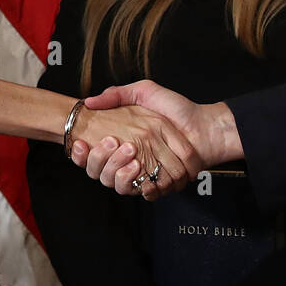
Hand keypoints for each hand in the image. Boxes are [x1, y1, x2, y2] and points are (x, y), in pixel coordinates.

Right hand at [72, 81, 240, 199]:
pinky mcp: (159, 184)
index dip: (81, 154)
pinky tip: (138, 170)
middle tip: (111, 142)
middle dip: (100, 160)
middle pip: (100, 173)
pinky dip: (139, 186)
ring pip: (118, 185)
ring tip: (128, 156)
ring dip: (117, 172)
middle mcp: (130, 161)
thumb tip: (89, 101)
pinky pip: (143, 193)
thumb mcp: (145, 92)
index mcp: (122, 143)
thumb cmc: (178, 109)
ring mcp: (144, 175)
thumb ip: (118, 94)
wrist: (205, 126)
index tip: (80, 143)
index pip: (92, 155)